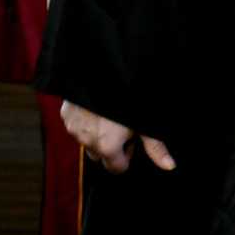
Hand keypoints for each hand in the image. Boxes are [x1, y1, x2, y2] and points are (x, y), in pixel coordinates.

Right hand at [59, 100, 175, 172]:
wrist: (103, 67)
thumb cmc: (127, 95)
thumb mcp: (144, 121)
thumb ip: (155, 147)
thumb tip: (169, 166)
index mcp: (107, 147)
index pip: (116, 168)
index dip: (127, 155)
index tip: (132, 140)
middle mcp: (87, 141)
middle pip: (100, 156)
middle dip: (110, 147)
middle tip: (121, 126)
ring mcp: (74, 127)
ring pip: (87, 141)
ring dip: (96, 134)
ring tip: (109, 114)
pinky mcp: (65, 114)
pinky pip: (76, 126)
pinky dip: (85, 121)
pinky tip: (96, 106)